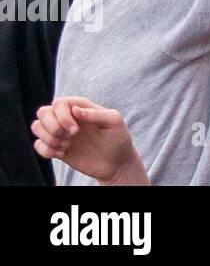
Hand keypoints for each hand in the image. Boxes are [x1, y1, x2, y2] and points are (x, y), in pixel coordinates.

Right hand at [32, 98, 147, 184]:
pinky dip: (46, 150)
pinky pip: (38, 145)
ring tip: (67, 145)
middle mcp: (68, 117)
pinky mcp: (56, 147)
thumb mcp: (114, 122)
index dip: (62, 117)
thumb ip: (96, 114)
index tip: (76, 131)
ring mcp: (61, 132)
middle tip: (71, 137)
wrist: (116, 162)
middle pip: (42, 112)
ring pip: (36, 127)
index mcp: (81, 107)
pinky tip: (63, 153)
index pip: (58, 103)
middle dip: (52, 127)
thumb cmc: (118, 138)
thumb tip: (75, 110)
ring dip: (49, 138)